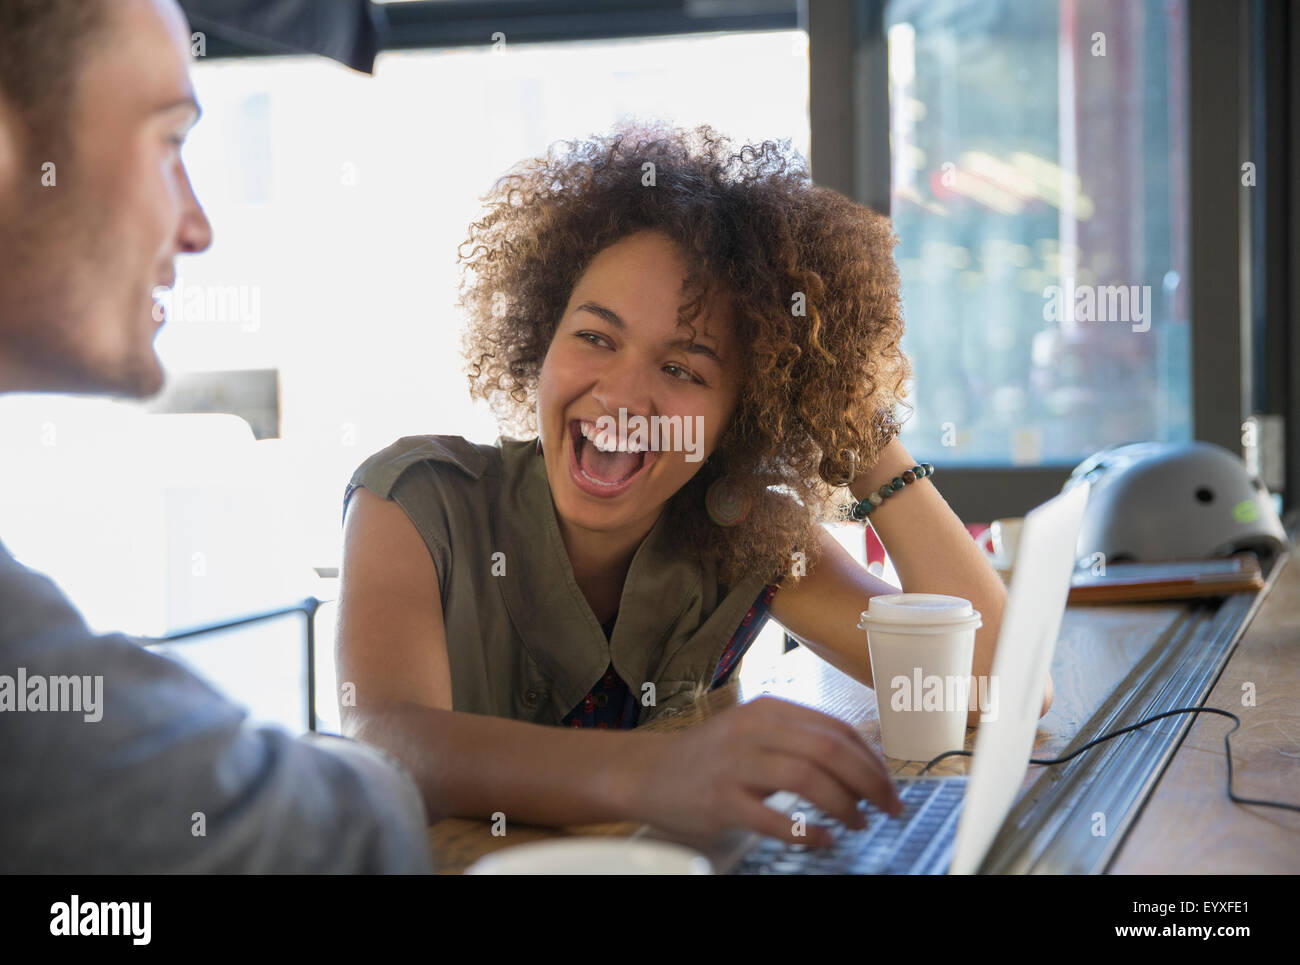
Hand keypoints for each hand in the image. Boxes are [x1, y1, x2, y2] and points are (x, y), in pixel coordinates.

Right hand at [620, 696, 903, 847]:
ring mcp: (734, 763)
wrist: (648, 772)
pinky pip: (772, 817)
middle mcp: (752, 729)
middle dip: (869, 781)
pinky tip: (824, 839)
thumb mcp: (755, 732)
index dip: (871, 758)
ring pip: (806, 776)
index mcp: (767, 709)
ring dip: (843, 804)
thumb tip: (861, 762)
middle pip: (827, 749)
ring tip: (859, 823)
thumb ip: (799, 739)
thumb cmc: (710, 757)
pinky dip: (806, 830)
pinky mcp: (720, 799)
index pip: (834, 728)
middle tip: (888, 806)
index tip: (889, 784)